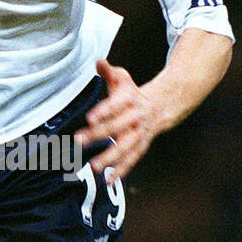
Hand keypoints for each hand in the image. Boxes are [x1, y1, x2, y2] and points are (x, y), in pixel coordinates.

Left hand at [73, 59, 159, 180]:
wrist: (162, 106)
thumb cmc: (133, 94)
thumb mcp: (122, 79)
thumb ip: (109, 71)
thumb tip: (98, 61)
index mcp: (129, 100)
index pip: (115, 105)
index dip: (103, 111)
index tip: (90, 118)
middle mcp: (135, 118)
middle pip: (116, 127)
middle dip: (98, 135)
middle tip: (80, 140)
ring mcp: (138, 134)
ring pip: (125, 147)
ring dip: (110, 158)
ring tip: (94, 166)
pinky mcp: (140, 146)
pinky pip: (131, 160)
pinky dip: (121, 171)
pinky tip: (108, 180)